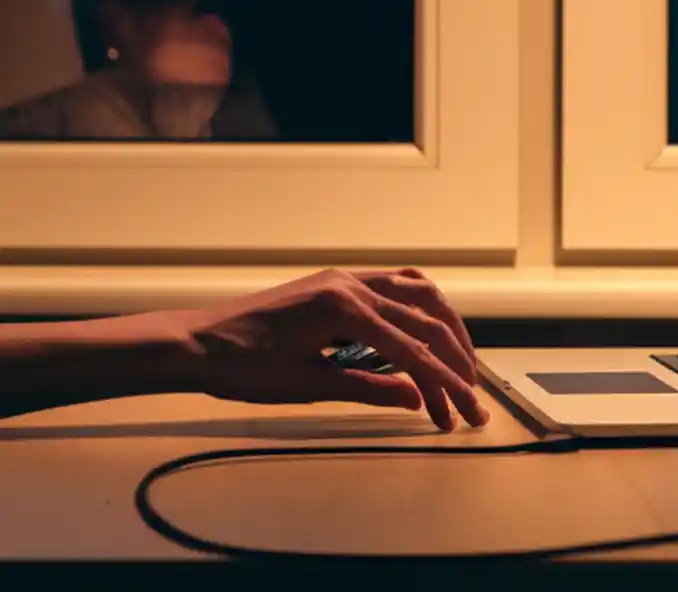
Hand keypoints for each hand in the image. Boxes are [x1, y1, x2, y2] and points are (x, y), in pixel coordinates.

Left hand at [180, 268, 486, 430]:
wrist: (195, 343)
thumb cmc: (241, 366)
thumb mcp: (308, 386)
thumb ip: (368, 387)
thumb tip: (414, 398)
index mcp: (345, 310)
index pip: (413, 351)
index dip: (447, 384)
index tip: (468, 409)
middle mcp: (351, 285)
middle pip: (426, 321)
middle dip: (455, 361)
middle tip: (471, 396)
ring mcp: (344, 278)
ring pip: (418, 293)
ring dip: (446, 327)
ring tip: (462, 361)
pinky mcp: (336, 283)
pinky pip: (394, 284)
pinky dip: (420, 305)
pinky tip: (428, 325)